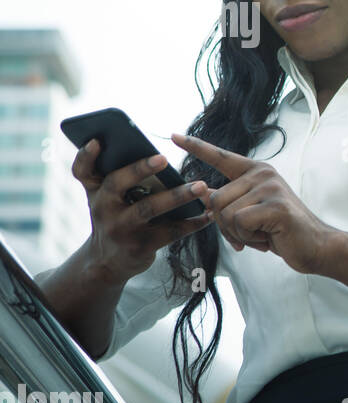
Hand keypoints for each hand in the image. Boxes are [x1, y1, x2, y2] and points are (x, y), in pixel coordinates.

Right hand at [71, 138, 213, 284]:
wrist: (107, 262)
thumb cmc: (115, 218)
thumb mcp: (106, 199)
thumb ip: (119, 177)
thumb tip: (157, 156)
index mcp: (96, 191)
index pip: (83, 171)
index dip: (86, 156)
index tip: (96, 140)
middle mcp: (103, 208)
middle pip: (116, 184)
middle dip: (139, 169)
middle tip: (163, 158)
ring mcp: (121, 228)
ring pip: (148, 208)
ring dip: (177, 196)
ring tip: (201, 186)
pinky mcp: (140, 246)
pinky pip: (170, 232)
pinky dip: (192, 222)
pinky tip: (209, 214)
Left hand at [171, 132, 337, 274]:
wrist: (315, 245)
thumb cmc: (280, 230)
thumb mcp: (250, 211)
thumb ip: (227, 200)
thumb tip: (199, 192)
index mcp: (255, 171)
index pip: (220, 157)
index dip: (196, 147)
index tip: (173, 136)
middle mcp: (262, 174)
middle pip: (215, 199)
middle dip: (226, 225)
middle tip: (250, 233)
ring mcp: (269, 187)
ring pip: (225, 214)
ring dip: (238, 234)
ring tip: (262, 234)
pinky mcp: (275, 205)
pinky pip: (239, 223)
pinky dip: (248, 238)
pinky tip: (267, 238)